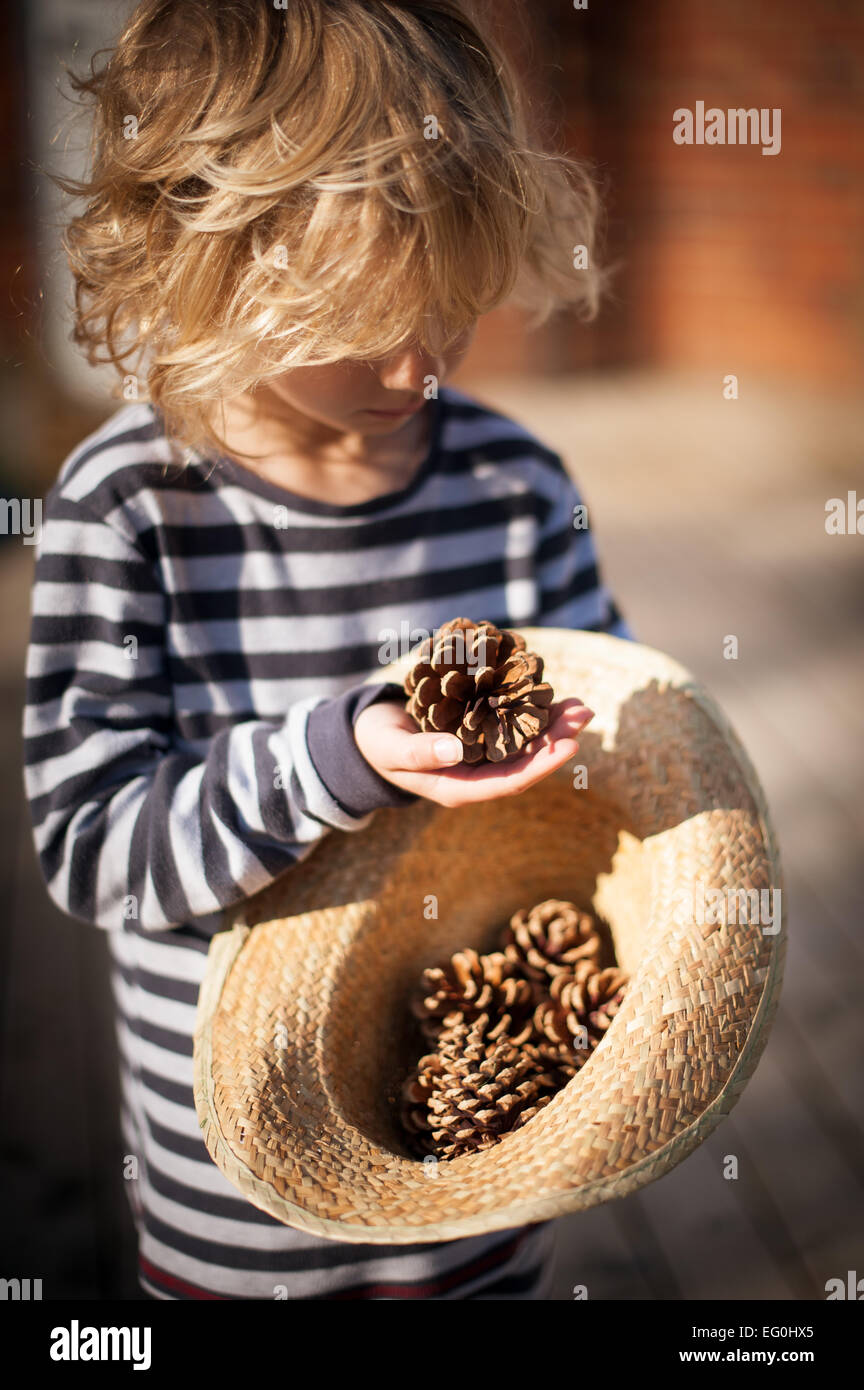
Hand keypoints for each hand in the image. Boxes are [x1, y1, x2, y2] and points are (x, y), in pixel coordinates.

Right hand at [353, 696, 594, 806]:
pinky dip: (531, 711)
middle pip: (526, 763)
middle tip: (584, 713)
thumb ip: (419, 753)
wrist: (368, 735)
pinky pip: (512, 727)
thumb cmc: (377, 744)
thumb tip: (456, 751)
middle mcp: (476, 775)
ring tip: (579, 704)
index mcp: (457, 788)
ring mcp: (480, 757)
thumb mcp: (390, 749)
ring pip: (524, 746)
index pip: (508, 782)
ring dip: (552, 725)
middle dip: (557, 739)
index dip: (541, 765)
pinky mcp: (479, 736)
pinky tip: (549, 693)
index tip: (569, 744)